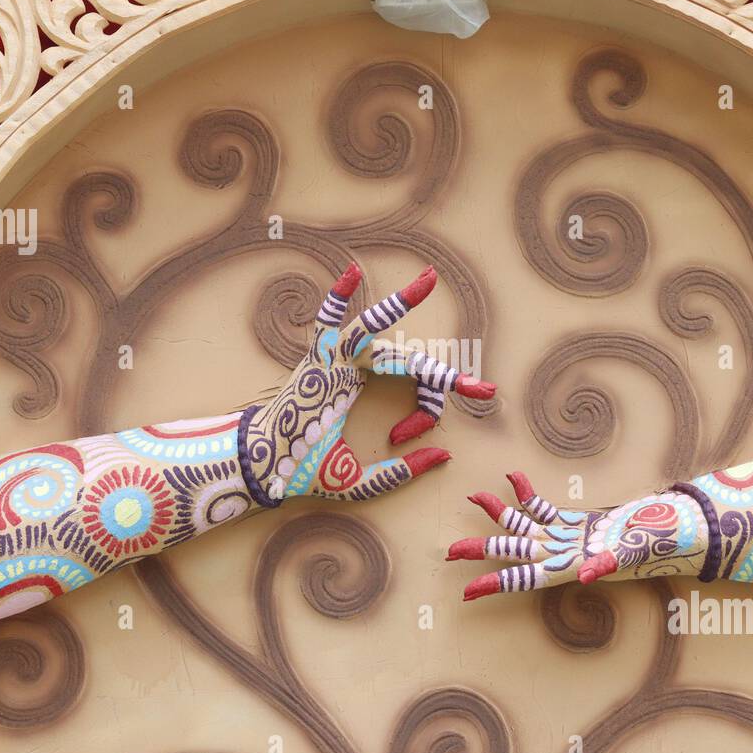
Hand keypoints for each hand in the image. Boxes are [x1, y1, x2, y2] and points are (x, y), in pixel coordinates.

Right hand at [240, 262, 495, 505]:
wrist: (268, 473)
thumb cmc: (307, 473)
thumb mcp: (363, 480)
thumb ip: (402, 471)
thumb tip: (445, 454)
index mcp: (363, 389)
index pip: (412, 386)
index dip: (427, 410)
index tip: (415, 438)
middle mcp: (353, 369)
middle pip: (409, 363)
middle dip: (446, 376)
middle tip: (484, 391)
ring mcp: (334, 361)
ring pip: (377, 331)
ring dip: (401, 304)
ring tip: (428, 281)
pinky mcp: (316, 361)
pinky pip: (328, 324)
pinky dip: (337, 298)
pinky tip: (351, 272)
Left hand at [445, 472, 696, 599]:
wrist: (678, 529)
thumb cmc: (660, 544)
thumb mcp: (635, 552)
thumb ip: (610, 562)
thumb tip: (589, 572)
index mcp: (571, 567)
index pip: (525, 578)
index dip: (496, 583)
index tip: (467, 590)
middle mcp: (564, 554)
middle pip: (513, 553)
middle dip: (482, 551)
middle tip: (449, 551)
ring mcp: (568, 537)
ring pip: (524, 527)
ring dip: (499, 515)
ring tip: (475, 497)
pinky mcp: (577, 521)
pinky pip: (544, 509)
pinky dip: (528, 494)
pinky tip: (513, 478)